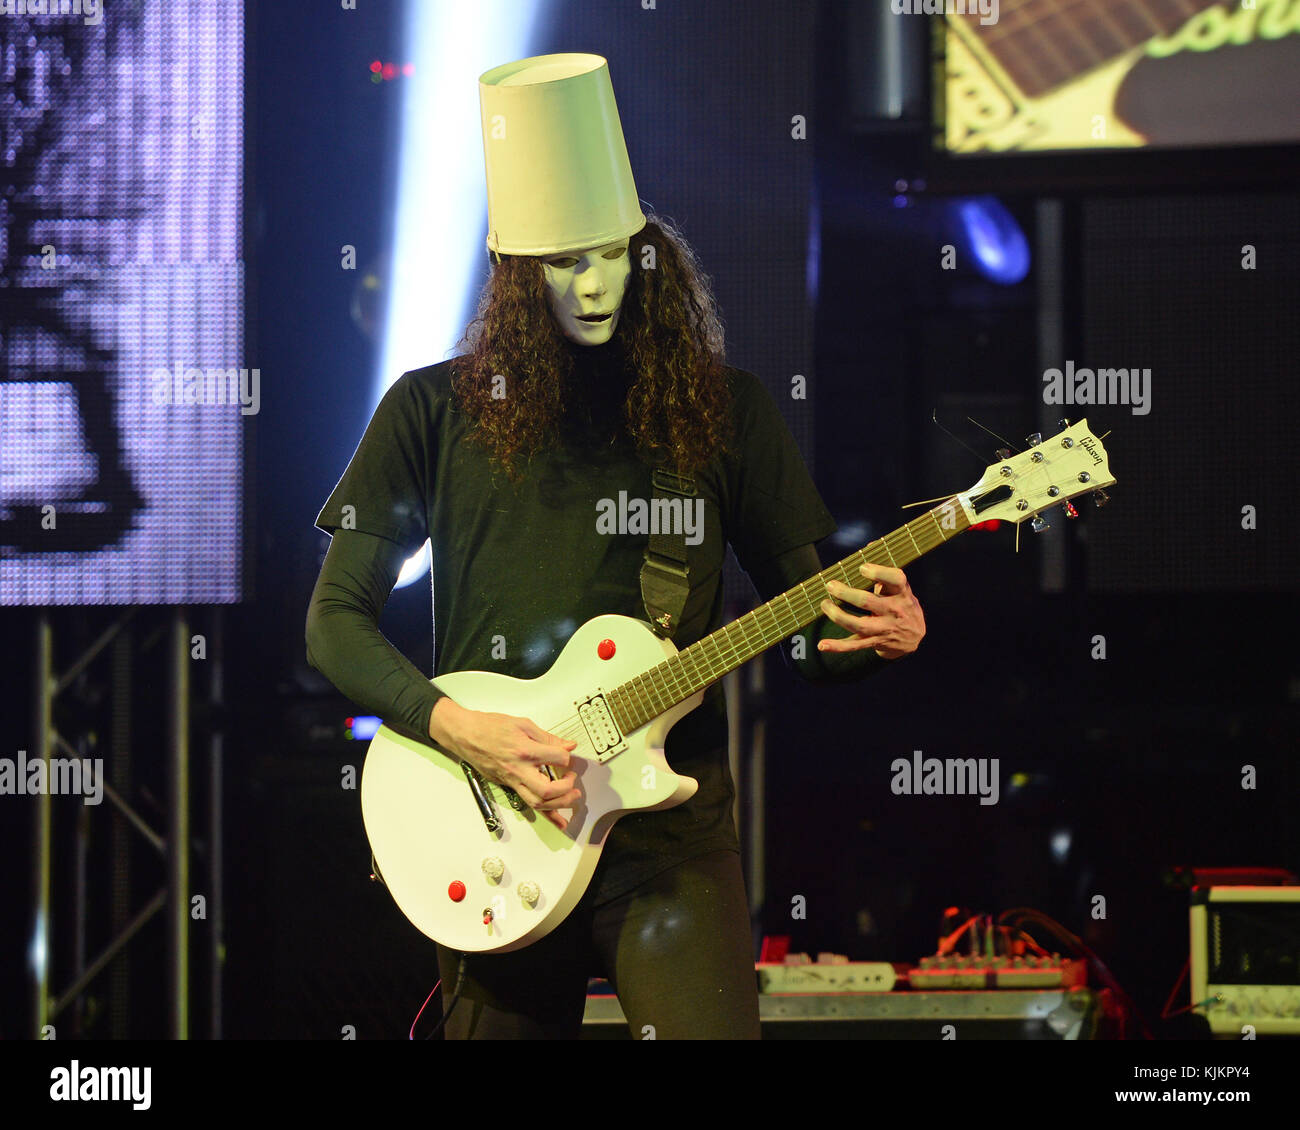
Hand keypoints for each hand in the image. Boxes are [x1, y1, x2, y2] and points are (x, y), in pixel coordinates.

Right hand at [430, 699, 580, 829]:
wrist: (465, 735)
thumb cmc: (489, 727)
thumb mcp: (522, 724)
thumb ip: (547, 737)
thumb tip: (567, 745)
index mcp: (525, 750)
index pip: (557, 758)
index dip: (567, 756)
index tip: (568, 754)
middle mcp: (518, 769)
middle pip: (547, 789)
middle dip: (566, 787)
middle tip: (572, 779)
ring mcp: (512, 780)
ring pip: (538, 802)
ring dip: (559, 804)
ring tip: (571, 796)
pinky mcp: (508, 786)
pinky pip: (528, 804)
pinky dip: (546, 815)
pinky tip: (558, 821)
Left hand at [817, 563, 925, 659]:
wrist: (914, 636)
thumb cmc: (902, 603)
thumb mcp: (900, 586)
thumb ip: (884, 568)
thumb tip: (870, 544)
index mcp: (902, 593)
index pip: (896, 580)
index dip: (879, 573)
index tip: (862, 568)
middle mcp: (894, 611)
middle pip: (869, 602)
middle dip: (847, 593)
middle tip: (830, 585)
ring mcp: (883, 629)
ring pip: (859, 625)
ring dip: (838, 616)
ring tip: (824, 604)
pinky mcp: (874, 643)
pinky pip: (854, 646)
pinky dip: (837, 647)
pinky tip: (822, 645)